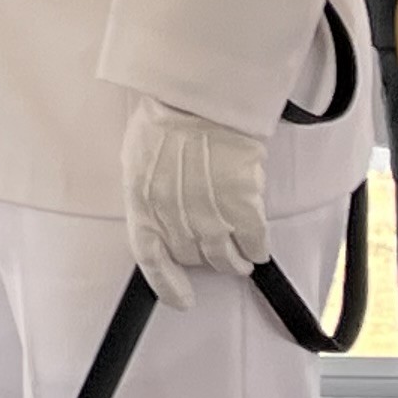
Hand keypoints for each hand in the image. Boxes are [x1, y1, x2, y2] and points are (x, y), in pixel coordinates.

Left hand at [122, 101, 267, 310]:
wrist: (201, 98)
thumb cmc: (167, 120)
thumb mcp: (139, 158)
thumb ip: (147, 193)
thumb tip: (158, 216)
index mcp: (142, 202)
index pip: (149, 257)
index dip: (165, 284)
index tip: (181, 300)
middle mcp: (174, 215)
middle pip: (190, 256)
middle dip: (201, 259)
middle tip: (213, 253)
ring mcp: (209, 213)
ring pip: (224, 258)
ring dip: (233, 262)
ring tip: (240, 259)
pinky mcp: (243, 205)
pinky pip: (253, 241)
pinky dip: (257, 248)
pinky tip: (258, 246)